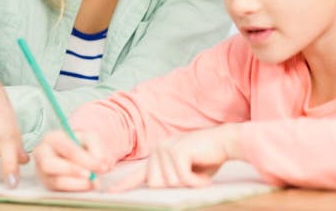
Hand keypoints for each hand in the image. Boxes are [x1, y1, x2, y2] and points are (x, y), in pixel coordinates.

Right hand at [34, 130, 110, 190]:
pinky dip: (75, 190)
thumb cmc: (79, 142)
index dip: (87, 160)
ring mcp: (41, 171)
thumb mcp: (90, 138)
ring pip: (55, 181)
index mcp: (52, 138)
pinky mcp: (46, 184)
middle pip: (51, 165)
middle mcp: (41, 154)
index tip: (102, 167)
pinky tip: (87, 186)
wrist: (71, 150)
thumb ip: (97, 150)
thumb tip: (103, 166)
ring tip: (93, 183)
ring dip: (77, 184)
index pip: (68, 150)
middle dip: (74, 172)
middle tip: (92, 177)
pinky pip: (58, 191)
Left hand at [109, 124, 241, 191]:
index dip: (125, 185)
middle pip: (154, 184)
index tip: (110, 193)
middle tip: (191, 179)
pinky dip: (196, 183)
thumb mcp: (184, 172)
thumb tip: (156, 190)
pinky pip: (182, 178)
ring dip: (187, 184)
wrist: (226, 142)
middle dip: (174, 187)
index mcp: (158, 156)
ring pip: (168, 183)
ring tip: (199, 175)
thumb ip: (170, 178)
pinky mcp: (177, 151)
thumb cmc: (208, 159)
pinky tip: (205, 179)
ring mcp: (166, 149)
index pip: (138, 173)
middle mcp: (158, 150)